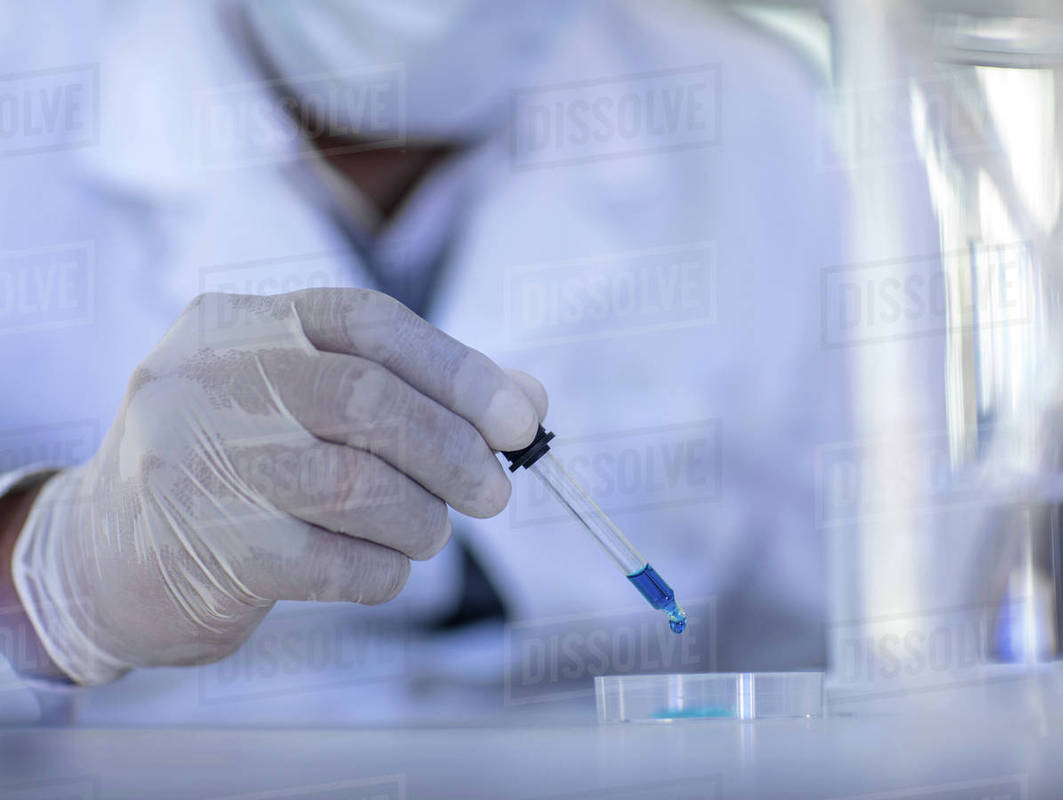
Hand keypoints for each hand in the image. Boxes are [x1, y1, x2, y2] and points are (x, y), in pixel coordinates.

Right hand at [9, 289, 546, 684]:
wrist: (100, 558)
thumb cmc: (231, 468)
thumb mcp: (298, 403)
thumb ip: (408, 390)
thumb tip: (527, 400)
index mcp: (231, 325)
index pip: (366, 324)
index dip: (457, 370)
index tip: (521, 418)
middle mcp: (203, 382)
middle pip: (366, 400)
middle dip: (453, 450)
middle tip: (495, 491)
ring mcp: (195, 467)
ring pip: (356, 485)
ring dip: (421, 519)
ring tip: (428, 533)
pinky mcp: (205, 552)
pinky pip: (334, 564)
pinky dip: (382, 571)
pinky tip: (381, 569)